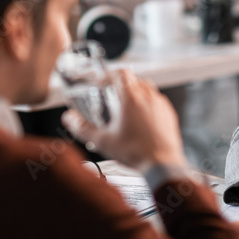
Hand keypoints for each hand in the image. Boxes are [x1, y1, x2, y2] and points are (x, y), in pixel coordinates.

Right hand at [62, 70, 186, 171]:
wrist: (162, 164)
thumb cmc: (136, 152)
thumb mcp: (102, 141)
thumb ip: (82, 128)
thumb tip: (69, 119)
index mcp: (131, 98)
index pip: (120, 73)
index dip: (108, 74)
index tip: (101, 82)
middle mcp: (148, 96)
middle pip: (133, 79)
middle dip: (121, 83)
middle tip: (111, 94)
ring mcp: (161, 104)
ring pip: (147, 88)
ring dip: (135, 92)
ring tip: (125, 106)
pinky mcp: (169, 114)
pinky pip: (157, 100)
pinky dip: (147, 103)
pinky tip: (141, 119)